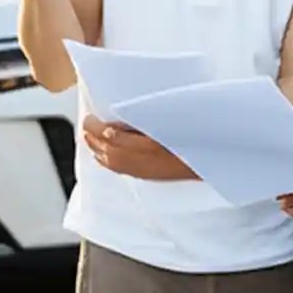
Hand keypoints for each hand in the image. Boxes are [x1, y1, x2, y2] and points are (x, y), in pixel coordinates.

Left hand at [82, 115, 198, 180]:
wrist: (206, 159)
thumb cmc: (188, 137)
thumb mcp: (164, 120)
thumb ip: (138, 121)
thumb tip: (117, 119)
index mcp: (141, 145)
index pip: (108, 136)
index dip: (96, 126)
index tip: (90, 117)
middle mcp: (138, 160)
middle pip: (106, 149)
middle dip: (93, 137)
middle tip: (87, 125)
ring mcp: (140, 170)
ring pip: (110, 161)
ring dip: (97, 149)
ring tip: (90, 139)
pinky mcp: (145, 175)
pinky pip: (118, 169)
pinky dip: (107, 161)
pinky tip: (104, 157)